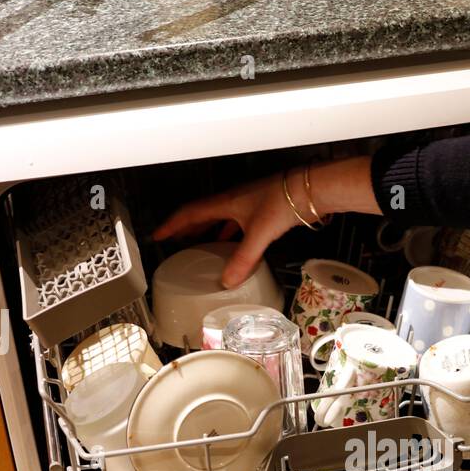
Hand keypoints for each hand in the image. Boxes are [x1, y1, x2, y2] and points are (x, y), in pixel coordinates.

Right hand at [153, 156, 380, 288]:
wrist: (311, 189)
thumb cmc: (284, 201)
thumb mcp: (260, 233)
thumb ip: (243, 258)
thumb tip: (227, 281)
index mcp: (226, 202)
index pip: (190, 213)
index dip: (173, 225)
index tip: (158, 235)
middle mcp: (234, 201)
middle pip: (203, 215)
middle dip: (187, 229)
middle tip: (175, 243)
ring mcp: (248, 205)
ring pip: (221, 220)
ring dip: (209, 233)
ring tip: (201, 248)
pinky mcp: (263, 212)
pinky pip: (238, 225)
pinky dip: (231, 237)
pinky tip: (234, 248)